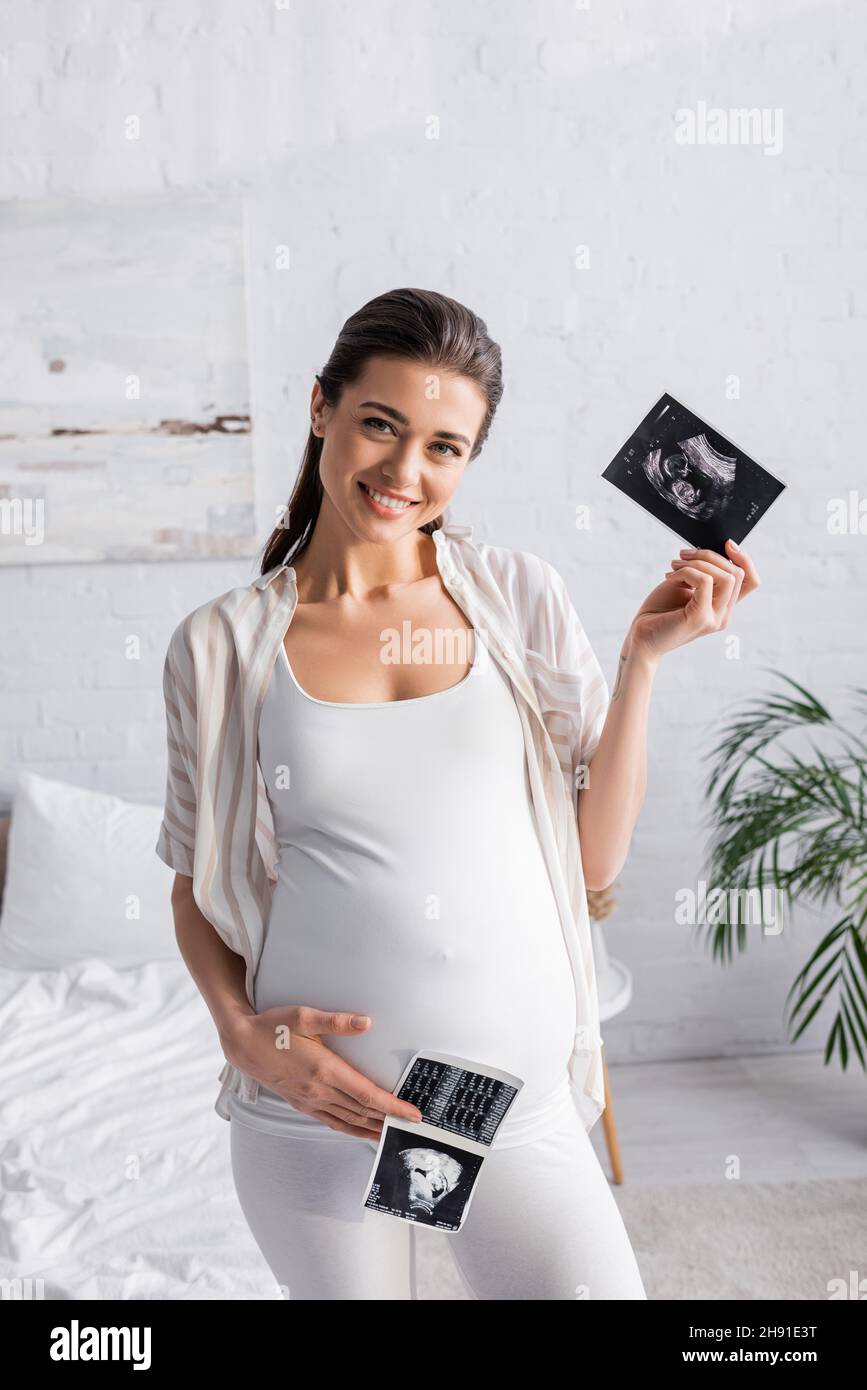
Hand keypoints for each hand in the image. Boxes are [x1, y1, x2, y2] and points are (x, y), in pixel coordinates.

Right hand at [220, 1005, 423, 1139]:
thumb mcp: (304, 1016)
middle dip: (389, 1120)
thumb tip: (367, 1022)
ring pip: (348, 1121)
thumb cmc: (273, 1027)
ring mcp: (309, 1100)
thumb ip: (337, 1021)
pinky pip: (331, 1121)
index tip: (412, 1114)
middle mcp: (319, 1091)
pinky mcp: (301, 1103)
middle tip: (413, 1128)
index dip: (392, 1106)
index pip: (367, 1095)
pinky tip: (359, 1130)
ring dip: (371, 1129)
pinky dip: (349, 1129)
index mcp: (325, 1070)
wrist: (242, 1045)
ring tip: (392, 1135)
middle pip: (362, 1112)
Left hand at [627, 538, 760, 662]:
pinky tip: (669, 577)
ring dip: (698, 562)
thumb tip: (711, 551)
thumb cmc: (660, 611)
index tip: (726, 544)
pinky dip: (686, 572)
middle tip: (683, 555)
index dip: (744, 559)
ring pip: (726, 577)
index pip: (751, 581)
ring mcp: (714, 619)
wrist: (641, 638)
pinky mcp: (700, 618)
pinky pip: (704, 581)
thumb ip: (703, 573)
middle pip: (737, 573)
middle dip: (709, 555)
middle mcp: (723, 615)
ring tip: (674, 565)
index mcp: (723, 607)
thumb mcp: (685, 585)